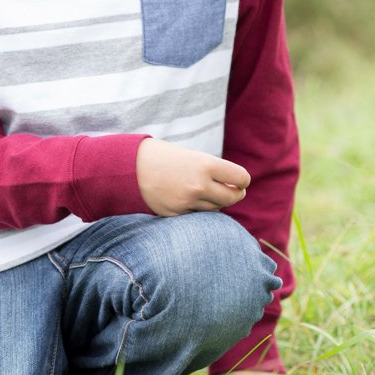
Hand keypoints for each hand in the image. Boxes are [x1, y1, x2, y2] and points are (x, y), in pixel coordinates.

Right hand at [135, 138, 249, 215]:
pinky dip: (198, 210)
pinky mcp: (175, 214)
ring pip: (216, 209)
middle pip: (233, 197)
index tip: (240, 181)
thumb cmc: (167, 158)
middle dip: (236, 194)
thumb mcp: (194, 157)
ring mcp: (187, 202)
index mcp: (207, 165)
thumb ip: (215, 171)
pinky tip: (189, 199)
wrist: (131, 166)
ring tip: (206, 191)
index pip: (241, 178)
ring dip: (216, 202)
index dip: (243, 181)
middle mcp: (199, 185)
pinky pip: (197, 216)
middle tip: (234, 191)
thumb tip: (237, 188)